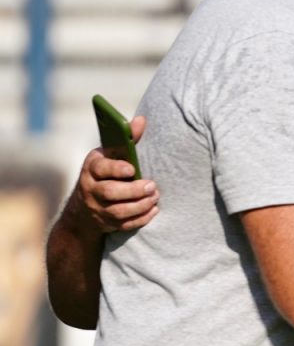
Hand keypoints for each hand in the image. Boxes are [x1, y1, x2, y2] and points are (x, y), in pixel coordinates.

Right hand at [66, 115, 158, 235]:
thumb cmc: (106, 171)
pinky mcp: (107, 223)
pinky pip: (124, 225)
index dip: (116, 169)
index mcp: (92, 168)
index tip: (132, 169)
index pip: (100, 169)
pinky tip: (153, 210)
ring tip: (155, 197)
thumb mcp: (111, 153)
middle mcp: (90, 189)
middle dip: (133, 191)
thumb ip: (127, 138)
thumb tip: (142, 120)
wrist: (86, 204)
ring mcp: (97, 208)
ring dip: (140, 205)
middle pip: (109, 192)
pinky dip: (141, 219)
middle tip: (152, 186)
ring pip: (118, 211)